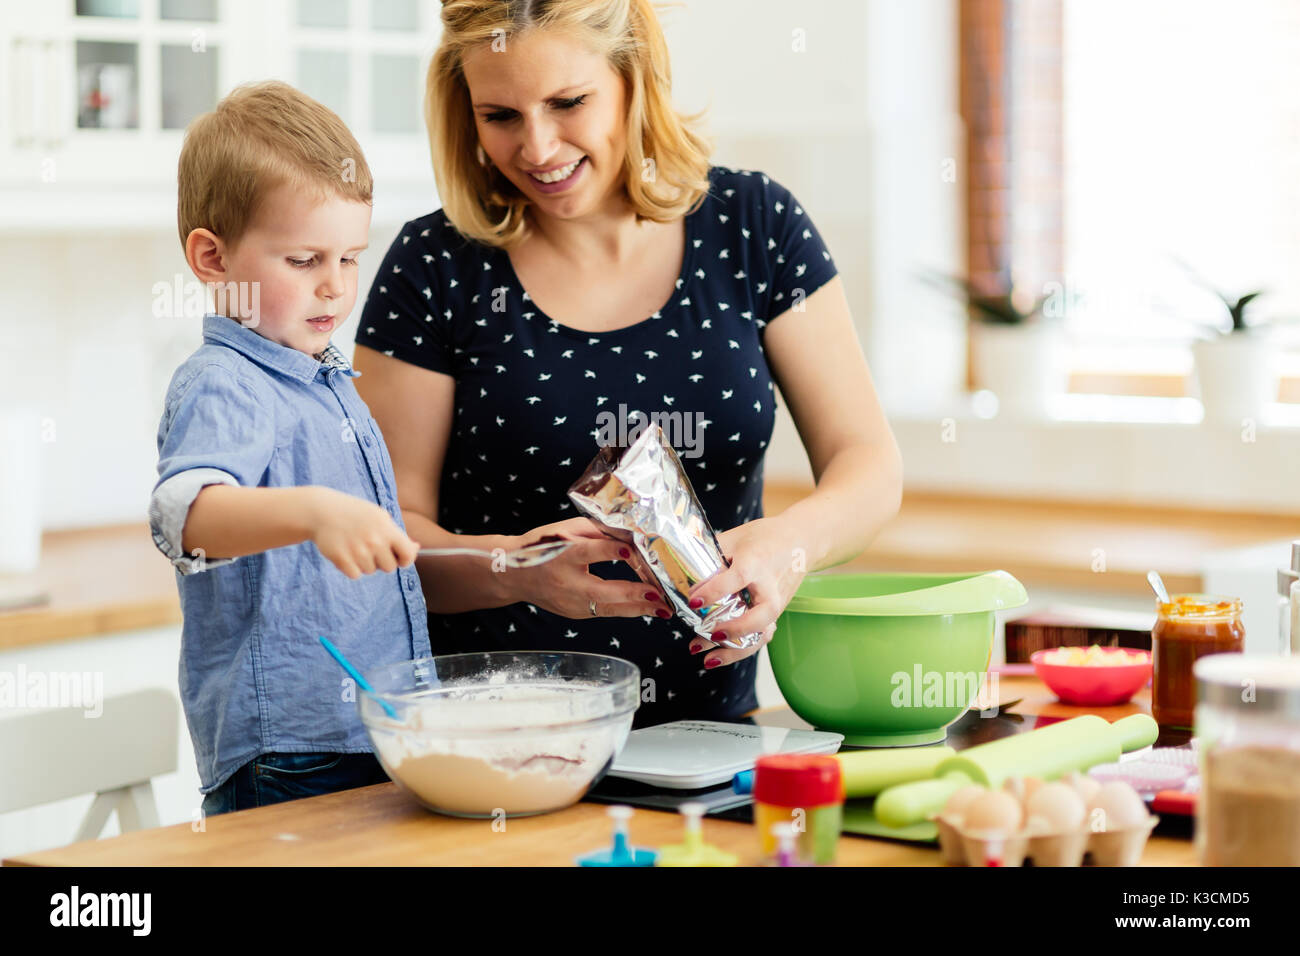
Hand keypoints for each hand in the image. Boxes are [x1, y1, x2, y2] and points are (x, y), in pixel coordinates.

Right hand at [307, 487, 418, 578]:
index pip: (408, 554)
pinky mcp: (342, 559)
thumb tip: (416, 548)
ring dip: (364, 563)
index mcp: (387, 529)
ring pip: (370, 571)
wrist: (322, 511)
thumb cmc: (355, 514)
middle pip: (390, 567)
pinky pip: (355, 575)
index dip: (405, 560)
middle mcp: (375, 541)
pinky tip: (345, 553)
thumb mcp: (379, 516)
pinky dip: (351, 567)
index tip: (399, 558)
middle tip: (370, 548)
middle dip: (382, 561)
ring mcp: (358, 551)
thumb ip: (397, 534)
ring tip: (354, 546)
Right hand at [505, 516, 669, 620]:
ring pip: (608, 608)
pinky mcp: (575, 614)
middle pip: (602, 592)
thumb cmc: (542, 546)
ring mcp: (570, 603)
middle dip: (634, 595)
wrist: (513, 574)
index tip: (632, 550)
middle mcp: (565, 583)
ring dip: (638, 609)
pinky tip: (647, 608)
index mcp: (560, 555)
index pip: (587, 552)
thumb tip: (630, 533)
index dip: (609, 551)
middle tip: (660, 596)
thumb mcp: (565, 530)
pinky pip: (605, 612)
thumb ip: (596, 531)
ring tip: (663, 610)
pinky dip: (627, 610)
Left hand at [684, 516, 805, 667]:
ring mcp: (776, 603)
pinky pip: (761, 636)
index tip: (692, 601)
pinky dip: (741, 649)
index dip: (714, 591)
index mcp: (757, 562)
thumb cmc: (764, 537)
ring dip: (735, 650)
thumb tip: (681, 571)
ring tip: (707, 659)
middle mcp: (770, 586)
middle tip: (709, 634)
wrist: (800, 541)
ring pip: (762, 633)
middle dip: (734, 629)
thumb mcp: (735, 537)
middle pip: (761, 615)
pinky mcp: (776, 614)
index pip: (737, 578)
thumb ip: (711, 554)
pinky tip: (718, 655)